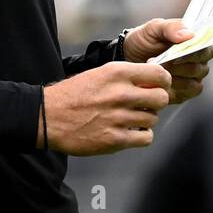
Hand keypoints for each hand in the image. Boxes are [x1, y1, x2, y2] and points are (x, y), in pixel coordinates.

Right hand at [42, 61, 171, 154]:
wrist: (49, 117)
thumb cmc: (75, 94)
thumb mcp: (101, 74)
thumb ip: (128, 76)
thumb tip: (154, 82)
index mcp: (117, 73)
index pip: (160, 74)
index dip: (163, 81)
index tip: (159, 85)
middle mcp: (121, 94)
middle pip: (162, 98)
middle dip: (157, 101)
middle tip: (147, 104)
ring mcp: (119, 118)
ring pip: (154, 118)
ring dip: (147, 119)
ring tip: (132, 117)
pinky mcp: (115, 139)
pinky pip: (146, 137)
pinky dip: (142, 136)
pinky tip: (131, 131)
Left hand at [121, 18, 212, 103]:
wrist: (127, 57)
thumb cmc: (144, 40)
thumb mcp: (154, 28)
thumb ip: (171, 27)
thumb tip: (190, 35)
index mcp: (195, 42)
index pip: (207, 49)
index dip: (195, 53)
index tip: (177, 53)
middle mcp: (198, 61)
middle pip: (202, 68)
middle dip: (180, 67)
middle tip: (161, 62)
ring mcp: (192, 79)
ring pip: (194, 83)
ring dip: (175, 78)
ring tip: (157, 71)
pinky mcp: (183, 94)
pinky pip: (187, 95)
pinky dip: (173, 89)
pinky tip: (159, 82)